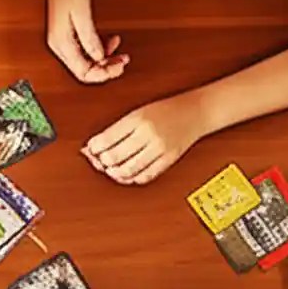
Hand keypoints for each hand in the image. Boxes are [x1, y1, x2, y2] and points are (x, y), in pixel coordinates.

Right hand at [46, 0, 126, 83]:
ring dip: (105, 59)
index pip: (83, 72)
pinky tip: (110, 42)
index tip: (118, 68)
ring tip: (120, 54)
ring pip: (86, 61)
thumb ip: (90, 38)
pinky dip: (100, 49)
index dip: (103, 74)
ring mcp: (64, 40)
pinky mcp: (69, 33)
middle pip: (84, 70)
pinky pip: (86, 50)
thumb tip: (99, 57)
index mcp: (62, 43)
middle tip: (122, 62)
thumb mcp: (82, 13)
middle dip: (105, 68)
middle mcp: (60, 45)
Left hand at [82, 93, 207, 184]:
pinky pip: (145, 176)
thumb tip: (92, 147)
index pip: (106, 140)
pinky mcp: (168, 160)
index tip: (90, 150)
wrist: (197, 111)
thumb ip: (116, 130)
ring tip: (112, 169)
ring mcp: (160, 149)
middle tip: (99, 160)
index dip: (93, 149)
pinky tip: (127, 174)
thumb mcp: (138, 112)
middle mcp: (148, 134)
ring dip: (115, 173)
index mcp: (138, 119)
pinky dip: (132, 178)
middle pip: (114, 157)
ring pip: (128, 170)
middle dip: (102, 162)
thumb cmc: (166, 110)